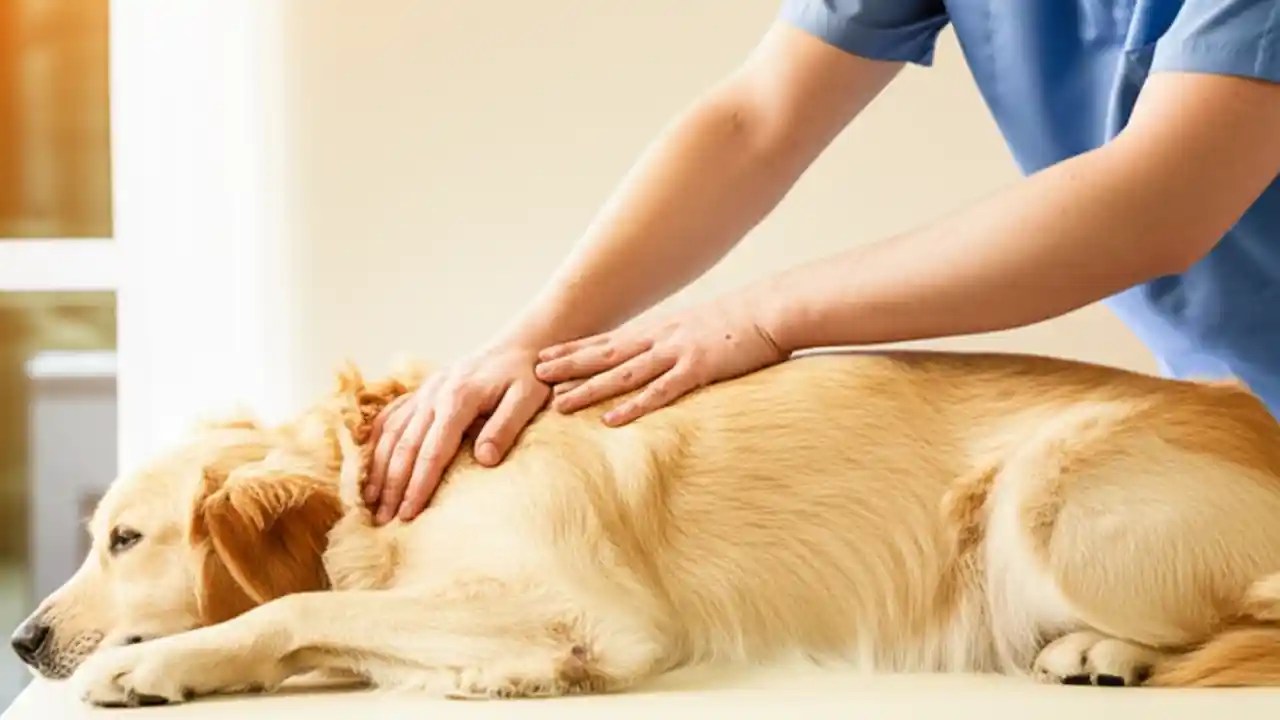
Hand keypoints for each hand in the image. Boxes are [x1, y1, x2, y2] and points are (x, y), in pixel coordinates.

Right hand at [365, 344, 549, 523]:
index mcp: (458, 398)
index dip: (419, 485)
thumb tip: (484, 460)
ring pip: (391, 434)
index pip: (432, 450)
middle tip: (382, 521)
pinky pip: (389, 418)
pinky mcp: (420, 393)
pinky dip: (375, 444)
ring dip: (378, 469)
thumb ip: (505, 427)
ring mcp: (423, 392)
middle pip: (405, 446)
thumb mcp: (527, 398)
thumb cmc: (525, 376)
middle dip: (392, 486)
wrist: (516, 347)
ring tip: (370, 503)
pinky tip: (369, 467)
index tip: (409, 514)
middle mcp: (433, 394)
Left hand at [534, 296, 785, 425]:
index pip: (607, 340)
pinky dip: (634, 406)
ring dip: (588, 388)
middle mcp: (660, 339)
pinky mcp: (698, 368)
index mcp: (659, 330)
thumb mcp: (700, 329)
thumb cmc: (741, 324)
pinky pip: (660, 391)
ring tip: (559, 403)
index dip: (574, 348)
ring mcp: (677, 353)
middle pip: (605, 354)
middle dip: (568, 364)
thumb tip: (661, 359)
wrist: (772, 311)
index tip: (544, 356)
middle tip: (533, 374)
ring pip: (622, 374)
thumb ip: (677, 344)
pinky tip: (611, 420)